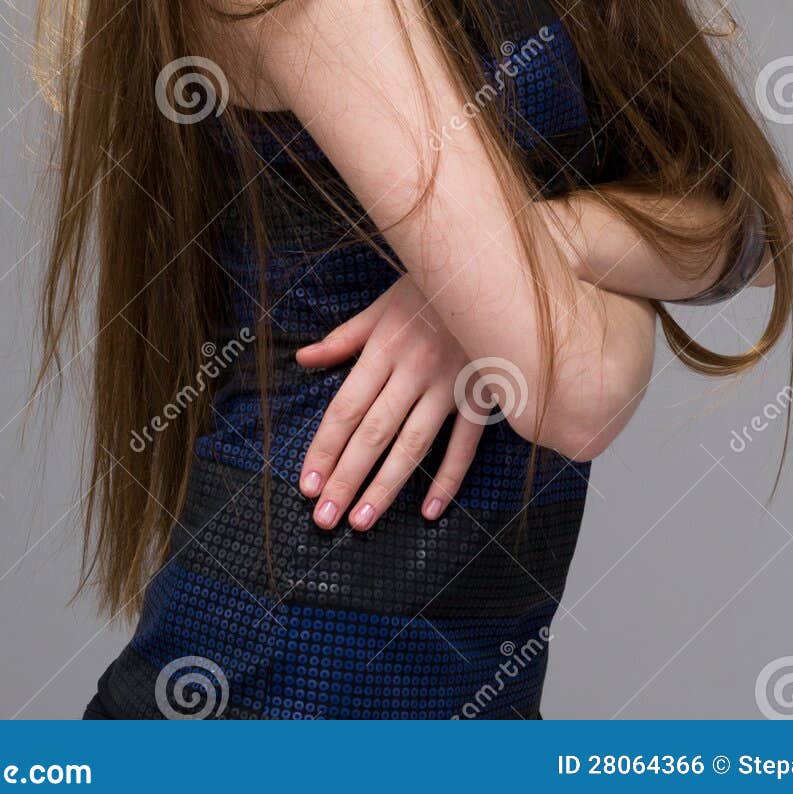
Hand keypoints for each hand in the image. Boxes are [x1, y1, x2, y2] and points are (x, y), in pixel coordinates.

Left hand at [294, 273, 491, 531]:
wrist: (489, 272)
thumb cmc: (429, 289)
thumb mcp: (381, 307)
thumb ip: (344, 339)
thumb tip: (303, 359)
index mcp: (384, 347)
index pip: (345, 408)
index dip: (324, 449)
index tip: (307, 484)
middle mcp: (413, 369)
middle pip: (372, 433)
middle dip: (345, 479)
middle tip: (324, 518)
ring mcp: (449, 384)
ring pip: (413, 444)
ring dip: (385, 486)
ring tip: (361, 520)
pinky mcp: (482, 394)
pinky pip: (464, 443)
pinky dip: (448, 478)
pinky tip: (430, 510)